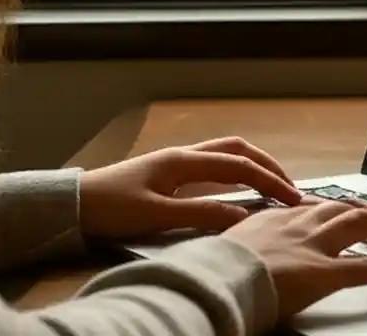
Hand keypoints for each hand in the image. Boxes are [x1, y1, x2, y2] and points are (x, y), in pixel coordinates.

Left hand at [79, 137, 302, 238]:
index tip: (292, 198)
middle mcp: (183, 155)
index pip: (238, 166)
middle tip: (290, 189)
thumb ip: (202, 214)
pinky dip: (235, 172)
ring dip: (252, 165)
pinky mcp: (168, 173)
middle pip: (237, 150)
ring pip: (225, 154)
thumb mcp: (157, 215)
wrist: (73, 204)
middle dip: (267, 165)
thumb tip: (244, 216)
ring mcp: (175, 162)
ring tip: (272, 186)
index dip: (269, 181)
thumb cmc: (111, 208)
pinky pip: (212, 165)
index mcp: (183, 161)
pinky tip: (239, 189)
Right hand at [223, 200, 366, 318]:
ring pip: (361, 225)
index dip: (333, 211)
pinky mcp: (326, 273)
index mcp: (270, 219)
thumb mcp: (223, 251)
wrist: (210, 282)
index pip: (310, 208)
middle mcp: (296, 224)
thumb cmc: (208, 273)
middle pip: (342, 209)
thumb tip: (237, 259)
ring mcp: (313, 246)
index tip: (343, 214)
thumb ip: (241, 249)